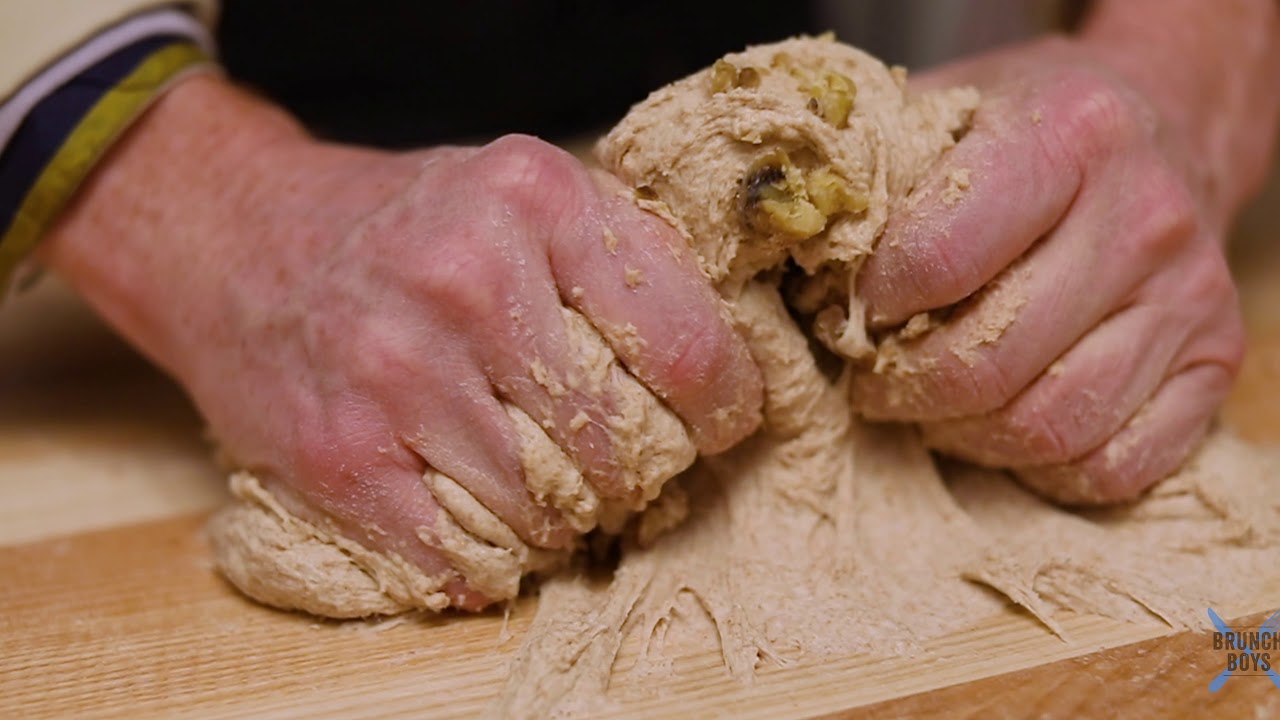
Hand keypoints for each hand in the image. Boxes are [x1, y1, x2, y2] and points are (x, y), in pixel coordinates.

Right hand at [44, 76, 762, 606]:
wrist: (237, 234)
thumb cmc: (403, 222)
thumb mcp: (520, 190)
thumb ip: (621, 254)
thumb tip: (724, 361)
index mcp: (536, 199)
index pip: (685, 345)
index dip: (723, 407)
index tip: (718, 425)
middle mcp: (466, 279)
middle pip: (619, 441)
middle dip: (637, 473)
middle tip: (623, 466)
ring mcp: (394, 369)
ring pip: (546, 510)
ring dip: (563, 521)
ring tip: (550, 490)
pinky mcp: (338, 451)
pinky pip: (458, 554)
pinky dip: (490, 560)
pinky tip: (488, 527)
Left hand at [850, 36, 1247, 503]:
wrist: (1171, 119)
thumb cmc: (1033, 125)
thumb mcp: (953, 107)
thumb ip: (877, 171)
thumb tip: (794, 262)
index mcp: (1070, 138)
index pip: (941, 258)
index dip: (872, 302)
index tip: (846, 309)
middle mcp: (1143, 219)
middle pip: (989, 361)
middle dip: (903, 387)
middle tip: (872, 379)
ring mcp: (1188, 299)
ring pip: (1049, 427)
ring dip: (963, 436)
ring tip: (928, 406)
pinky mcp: (1216, 361)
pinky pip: (1116, 465)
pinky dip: (1043, 470)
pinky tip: (1004, 427)